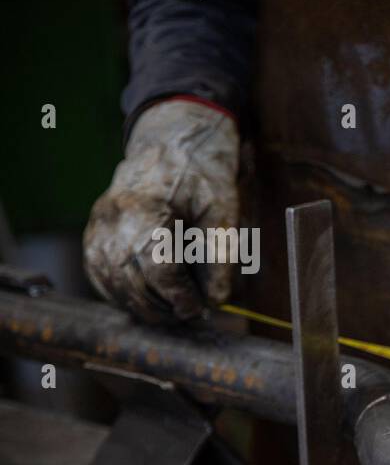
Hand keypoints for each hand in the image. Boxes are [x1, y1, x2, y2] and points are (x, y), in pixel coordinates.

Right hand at [83, 98, 238, 322]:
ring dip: (143, 307)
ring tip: (173, 310)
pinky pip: (101, 278)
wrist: (170, 149)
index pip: (157, 266)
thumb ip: (220, 254)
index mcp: (144, 208)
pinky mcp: (92, 237)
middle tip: (190, 315)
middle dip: (162, 308)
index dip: (178, 296)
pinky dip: (124, 295)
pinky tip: (149, 300)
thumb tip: (217, 299)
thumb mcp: (222, 211)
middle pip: (131, 282)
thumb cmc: (201, 179)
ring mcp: (96, 228)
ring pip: (112, 285)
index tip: (197, 309)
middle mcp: (111, 220)